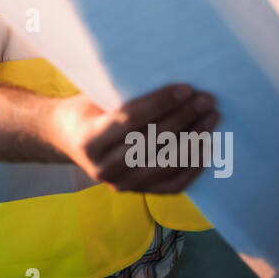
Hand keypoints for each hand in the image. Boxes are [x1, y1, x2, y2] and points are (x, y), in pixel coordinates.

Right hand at [52, 83, 218, 193]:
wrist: (67, 138)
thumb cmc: (86, 110)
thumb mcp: (95, 97)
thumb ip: (124, 96)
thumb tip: (171, 85)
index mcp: (89, 139)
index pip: (131, 120)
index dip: (161, 103)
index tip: (186, 88)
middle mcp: (103, 168)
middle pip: (153, 142)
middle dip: (184, 118)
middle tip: (206, 99)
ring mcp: (120, 184)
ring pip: (166, 164)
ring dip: (194, 140)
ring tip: (211, 118)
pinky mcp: (137, 193)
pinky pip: (173, 184)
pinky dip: (193, 165)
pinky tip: (205, 144)